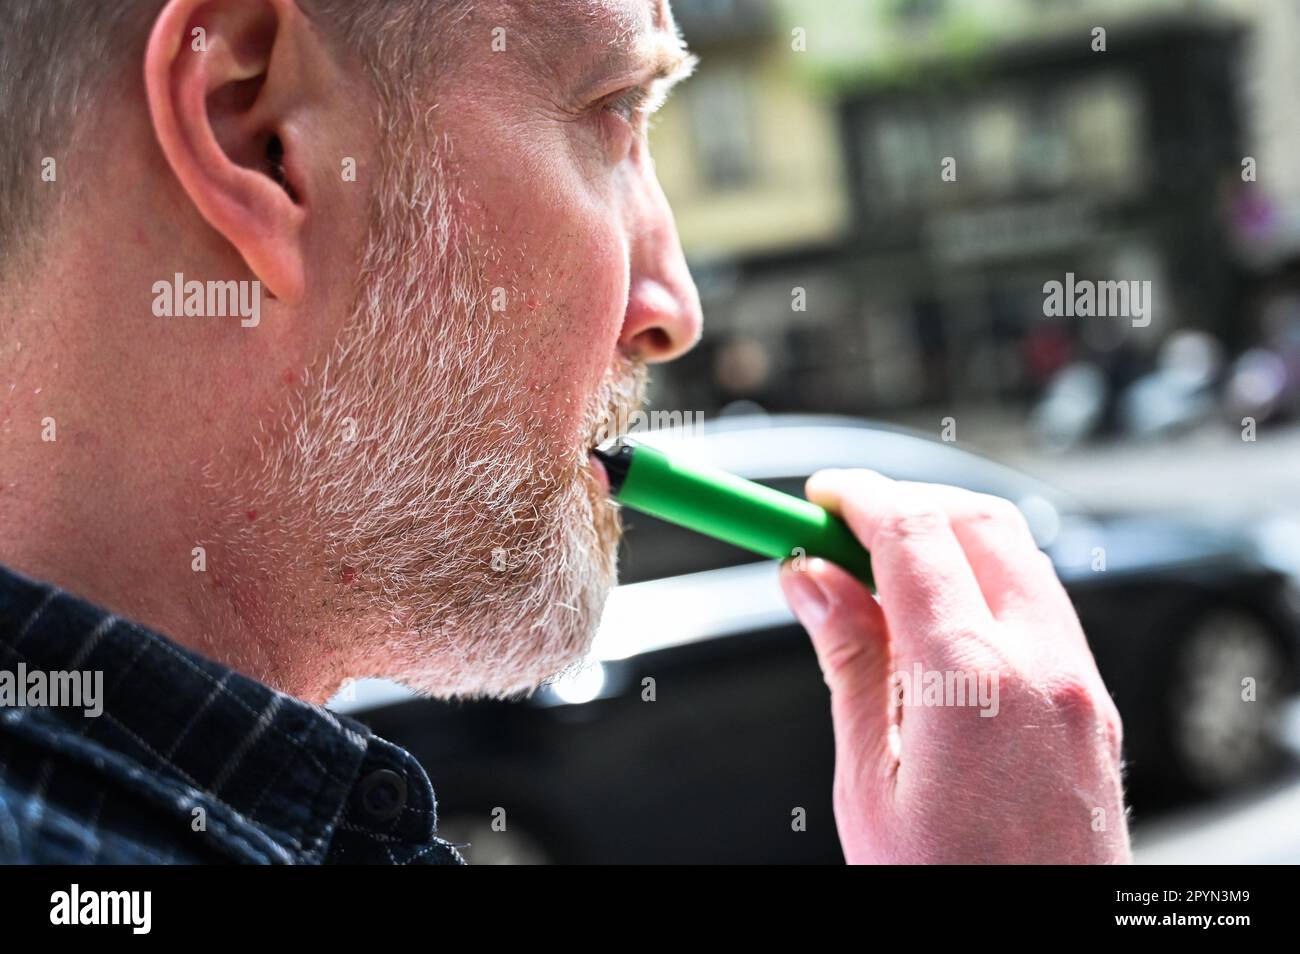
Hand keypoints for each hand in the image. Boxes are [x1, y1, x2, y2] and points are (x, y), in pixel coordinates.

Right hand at [779, 469, 1129, 863]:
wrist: (1034, 951)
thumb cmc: (943, 889)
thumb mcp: (868, 778)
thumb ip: (848, 661)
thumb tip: (810, 578)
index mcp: (973, 683)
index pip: (915, 537)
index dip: (860, 499)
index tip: (820, 496)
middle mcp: (1043, 667)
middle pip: (978, 523)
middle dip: (907, 505)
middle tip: (842, 528)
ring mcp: (1080, 685)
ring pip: (1018, 556)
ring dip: (949, 539)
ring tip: (881, 575)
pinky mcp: (1093, 706)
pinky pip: (1042, 603)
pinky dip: (986, 580)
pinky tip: (937, 618)